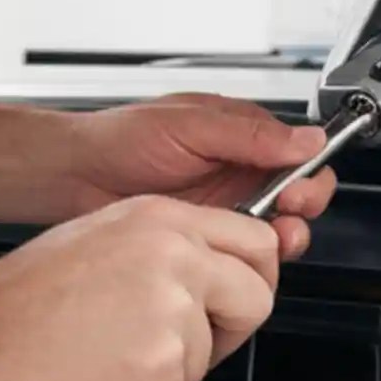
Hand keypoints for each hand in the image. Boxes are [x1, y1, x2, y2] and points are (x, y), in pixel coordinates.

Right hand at [0, 196, 281, 380]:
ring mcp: (171, 308)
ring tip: (107, 359)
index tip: (240, 294)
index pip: (255, 237)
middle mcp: (174, 253)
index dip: (254, 275)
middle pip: (257, 294)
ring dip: (170, 372)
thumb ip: (166, 247)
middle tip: (189, 345)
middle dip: (233, 328)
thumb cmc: (13, 308)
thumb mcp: (100, 242)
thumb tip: (216, 269)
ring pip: (210, 353)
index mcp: (160, 217)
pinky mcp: (160, 363)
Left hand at [67, 94, 336, 258]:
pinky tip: (247, 253)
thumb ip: (250, 135)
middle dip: (304, 204)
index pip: (299, 150)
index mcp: (241, 133)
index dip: (308, 171)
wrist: (72, 176)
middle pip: (298, 190)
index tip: (299, 186)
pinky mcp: (208, 234)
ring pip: (278, 223)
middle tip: (289, 211)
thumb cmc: (121, 138)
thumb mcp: (191, 126)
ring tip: (275, 238)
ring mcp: (225, 204)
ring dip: (286, 233)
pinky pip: (246, 247)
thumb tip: (306, 138)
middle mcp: (238, 168)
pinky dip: (255, 254)